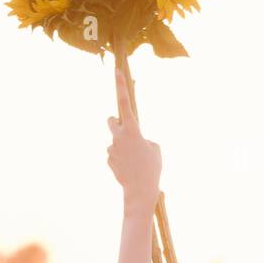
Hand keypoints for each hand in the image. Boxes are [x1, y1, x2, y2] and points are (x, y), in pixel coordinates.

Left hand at [107, 63, 161, 212]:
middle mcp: (118, 136)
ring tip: (134, 160)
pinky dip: (121, 159)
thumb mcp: (155, 148)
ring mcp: (111, 148)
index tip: (117, 71)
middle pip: (111, 120)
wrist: (140, 191)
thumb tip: (134, 139)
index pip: (124, 103)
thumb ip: (143, 138)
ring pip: (115, 140)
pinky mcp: (108, 159)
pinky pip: (114, 154)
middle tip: (124, 129)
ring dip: (122, 145)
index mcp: (132, 129)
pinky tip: (128, 168)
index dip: (121, 86)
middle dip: (115, 122)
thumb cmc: (151, 168)